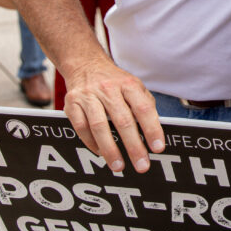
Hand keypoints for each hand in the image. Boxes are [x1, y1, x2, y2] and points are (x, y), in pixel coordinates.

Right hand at [61, 57, 162, 172]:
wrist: (85, 64)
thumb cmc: (115, 83)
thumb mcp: (134, 86)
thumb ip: (144, 106)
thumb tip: (154, 134)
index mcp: (129, 84)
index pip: (143, 108)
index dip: (152, 129)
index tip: (158, 148)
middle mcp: (108, 88)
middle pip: (123, 120)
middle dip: (133, 146)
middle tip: (142, 166)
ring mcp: (88, 95)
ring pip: (99, 126)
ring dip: (110, 149)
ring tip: (118, 166)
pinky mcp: (72, 103)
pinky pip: (81, 127)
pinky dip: (91, 143)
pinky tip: (100, 153)